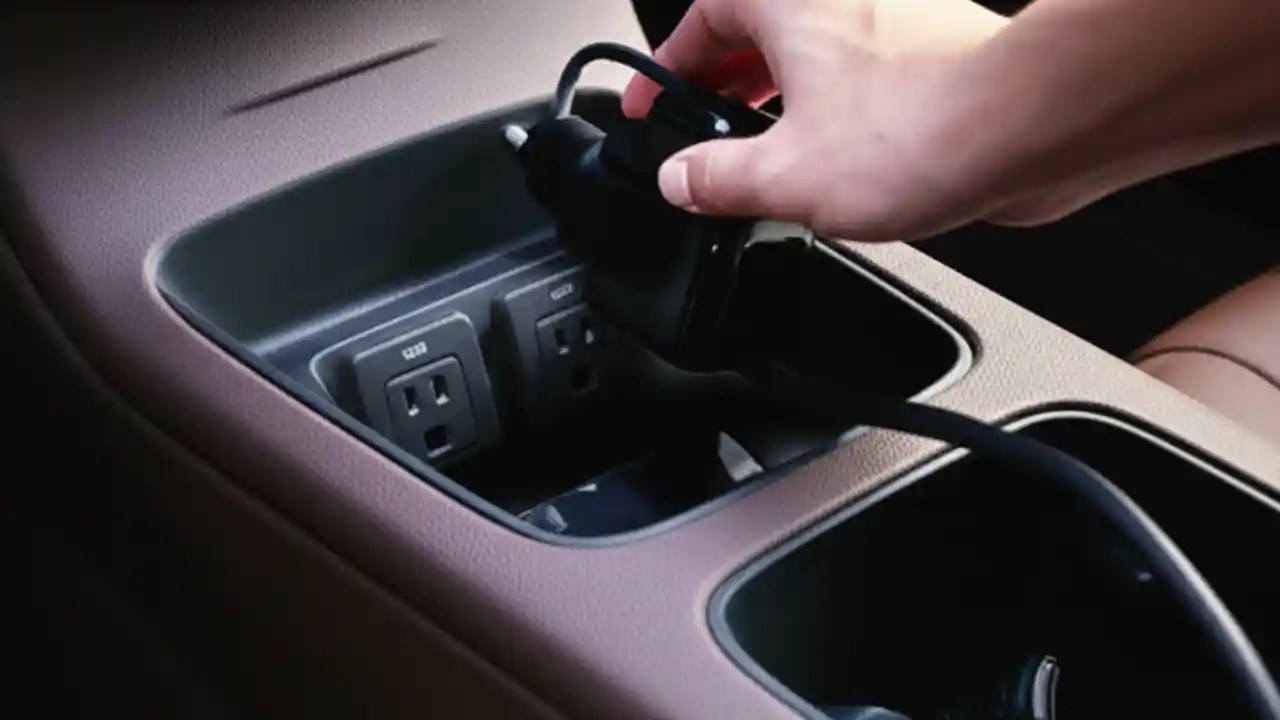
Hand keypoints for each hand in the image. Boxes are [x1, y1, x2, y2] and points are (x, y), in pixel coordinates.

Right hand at [623, 0, 1008, 241]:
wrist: (1028, 129)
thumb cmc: (920, 129)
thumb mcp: (782, 175)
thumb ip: (717, 178)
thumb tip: (681, 179)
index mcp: (789, 1)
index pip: (701, 16)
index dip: (666, 66)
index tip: (653, 106)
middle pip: (756, 31)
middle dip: (721, 87)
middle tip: (702, 136)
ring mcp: (891, 24)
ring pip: (810, 55)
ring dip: (776, 102)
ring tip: (759, 160)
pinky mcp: (930, 60)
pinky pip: (857, 78)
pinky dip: (829, 114)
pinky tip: (828, 166)